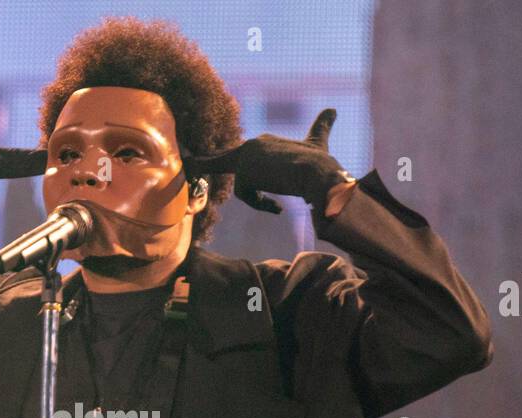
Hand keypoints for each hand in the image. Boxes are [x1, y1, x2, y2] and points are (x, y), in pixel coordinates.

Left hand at [182, 108, 353, 218]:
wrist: (322, 173)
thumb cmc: (324, 166)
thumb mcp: (320, 145)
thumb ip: (322, 126)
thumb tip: (334, 108)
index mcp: (267, 142)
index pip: (242, 152)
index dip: (216, 159)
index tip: (190, 159)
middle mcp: (255, 144)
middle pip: (224, 164)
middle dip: (201, 164)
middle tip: (187, 162)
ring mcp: (249, 153)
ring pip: (244, 186)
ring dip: (259, 198)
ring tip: (279, 202)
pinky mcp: (246, 166)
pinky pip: (247, 194)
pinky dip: (262, 203)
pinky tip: (277, 204)